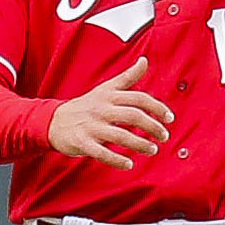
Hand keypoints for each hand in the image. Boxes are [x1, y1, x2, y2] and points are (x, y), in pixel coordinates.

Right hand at [47, 56, 174, 169]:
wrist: (55, 121)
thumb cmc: (86, 105)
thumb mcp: (106, 88)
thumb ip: (128, 76)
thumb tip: (144, 60)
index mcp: (109, 95)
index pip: (139, 98)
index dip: (157, 108)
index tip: (169, 118)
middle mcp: (101, 109)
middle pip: (133, 116)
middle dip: (152, 127)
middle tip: (164, 136)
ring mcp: (91, 126)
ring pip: (120, 136)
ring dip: (140, 144)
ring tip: (152, 150)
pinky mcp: (82, 142)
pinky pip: (102, 153)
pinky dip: (117, 160)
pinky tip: (129, 164)